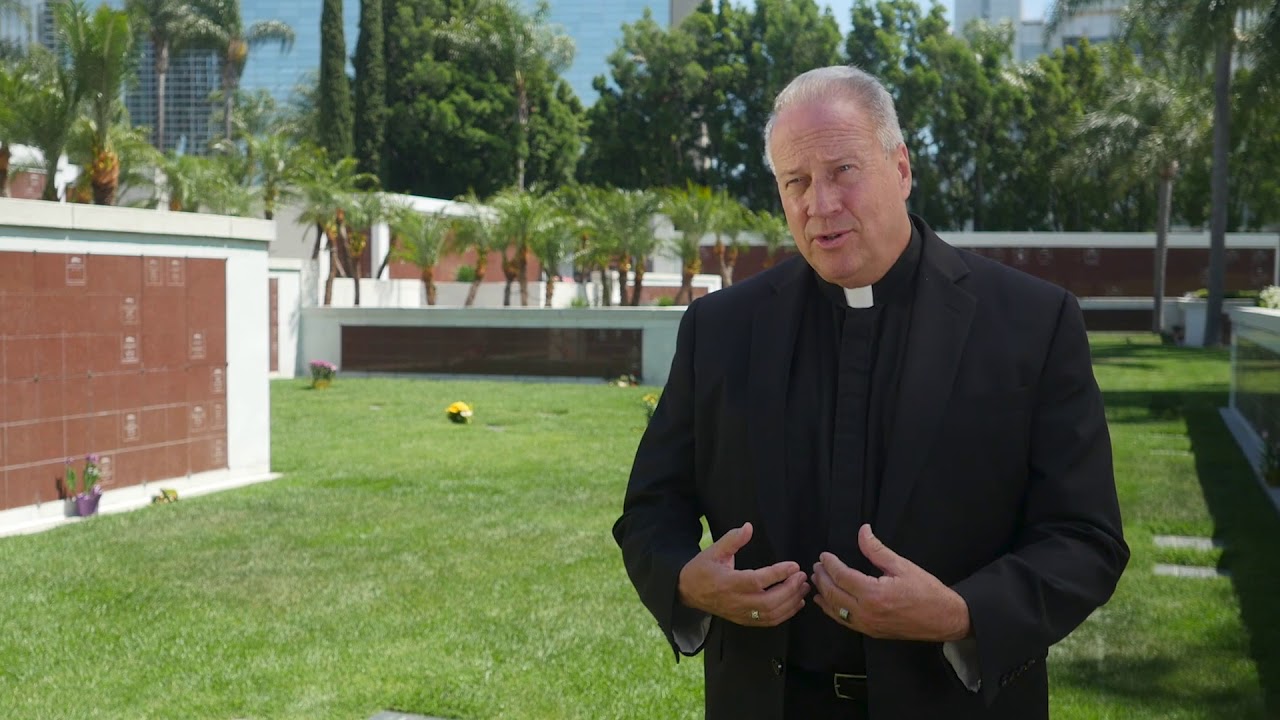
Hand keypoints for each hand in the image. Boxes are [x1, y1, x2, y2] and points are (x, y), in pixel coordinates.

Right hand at [677, 522, 808, 626]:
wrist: (688, 592)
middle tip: (802, 576)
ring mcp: (740, 613)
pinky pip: (768, 621)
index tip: (793, 565)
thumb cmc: (702, 569)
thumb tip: (748, 527)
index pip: (757, 581)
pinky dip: (786, 614)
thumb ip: (732, 539)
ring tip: (803, 587)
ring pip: (771, 614)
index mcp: (727, 583)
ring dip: (791, 602)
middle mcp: (735, 601)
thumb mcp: (713, 551)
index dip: (777, 574)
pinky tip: (796, 602)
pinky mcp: (744, 620)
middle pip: (768, 602)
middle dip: (790, 590)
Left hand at [812, 524, 970, 641]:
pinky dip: (832, 611)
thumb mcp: (901, 565)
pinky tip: (826, 603)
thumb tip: (862, 530)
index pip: (842, 576)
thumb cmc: (926, 590)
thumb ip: (876, 550)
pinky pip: (845, 622)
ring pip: (836, 610)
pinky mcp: (871, 632)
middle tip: (817, 566)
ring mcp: (867, 625)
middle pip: (834, 594)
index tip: (824, 555)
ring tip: (817, 581)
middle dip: (823, 578)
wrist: (944, 618)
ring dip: (824, 595)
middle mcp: (867, 612)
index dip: (830, 564)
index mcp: (874, 594)